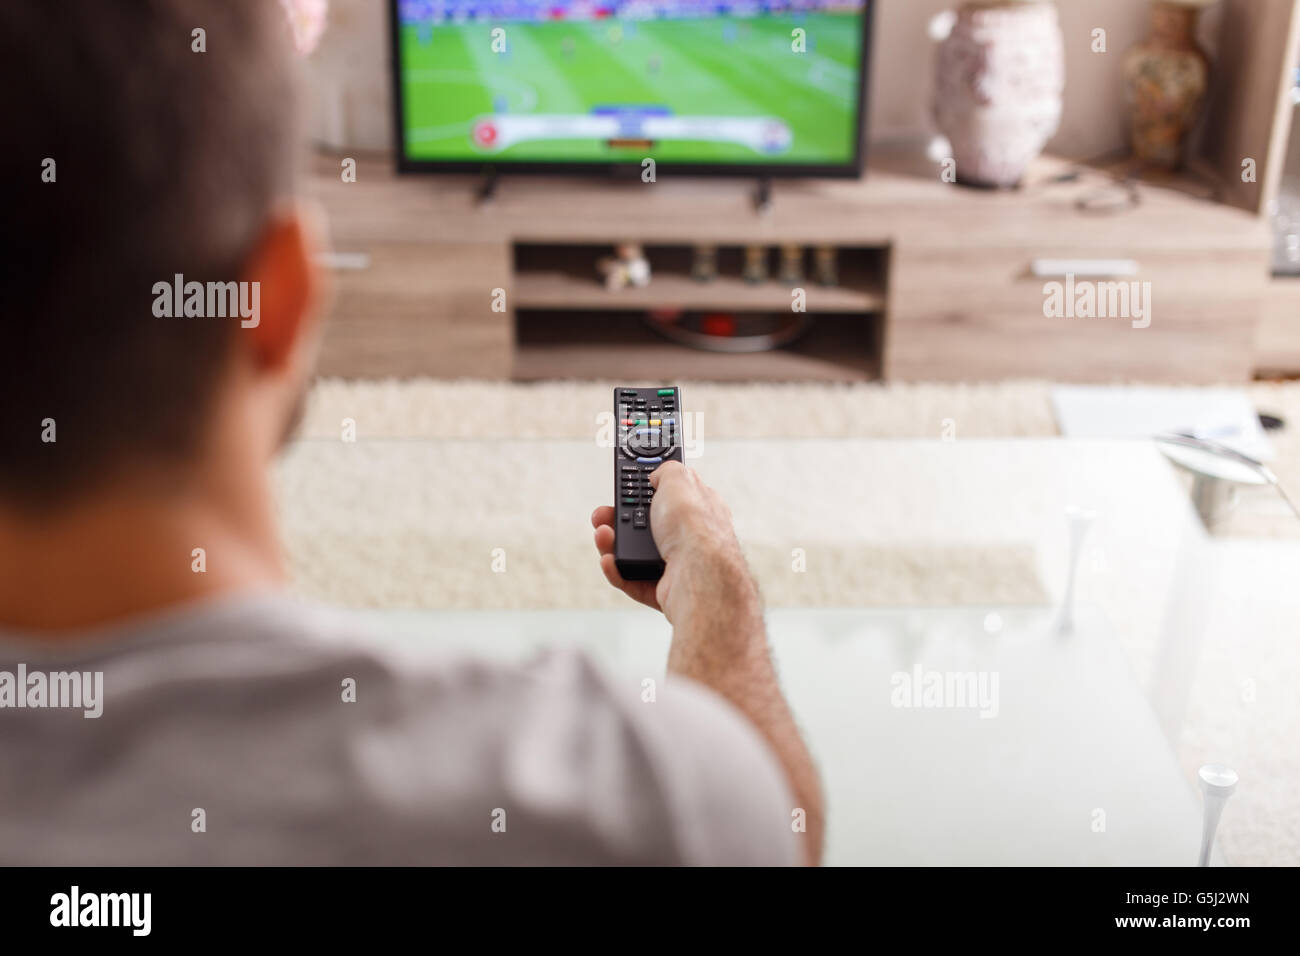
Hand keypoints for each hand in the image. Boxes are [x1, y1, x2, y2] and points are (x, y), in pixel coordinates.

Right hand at [590, 461, 751, 620]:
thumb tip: (657, 476)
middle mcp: (690, 537)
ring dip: (613, 543)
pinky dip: (617, 570)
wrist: (698, 572)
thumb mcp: (678, 478)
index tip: (626, 485)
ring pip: (635, 553)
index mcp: (698, 509)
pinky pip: (632, 579)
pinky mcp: (664, 590)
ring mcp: (677, 565)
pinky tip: (610, 560)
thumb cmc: (695, 526)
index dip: (645, 489)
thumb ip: (666, 470)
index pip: (670, 496)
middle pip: (645, 525)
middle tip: (605, 512)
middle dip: (620, 517)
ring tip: (603, 535)